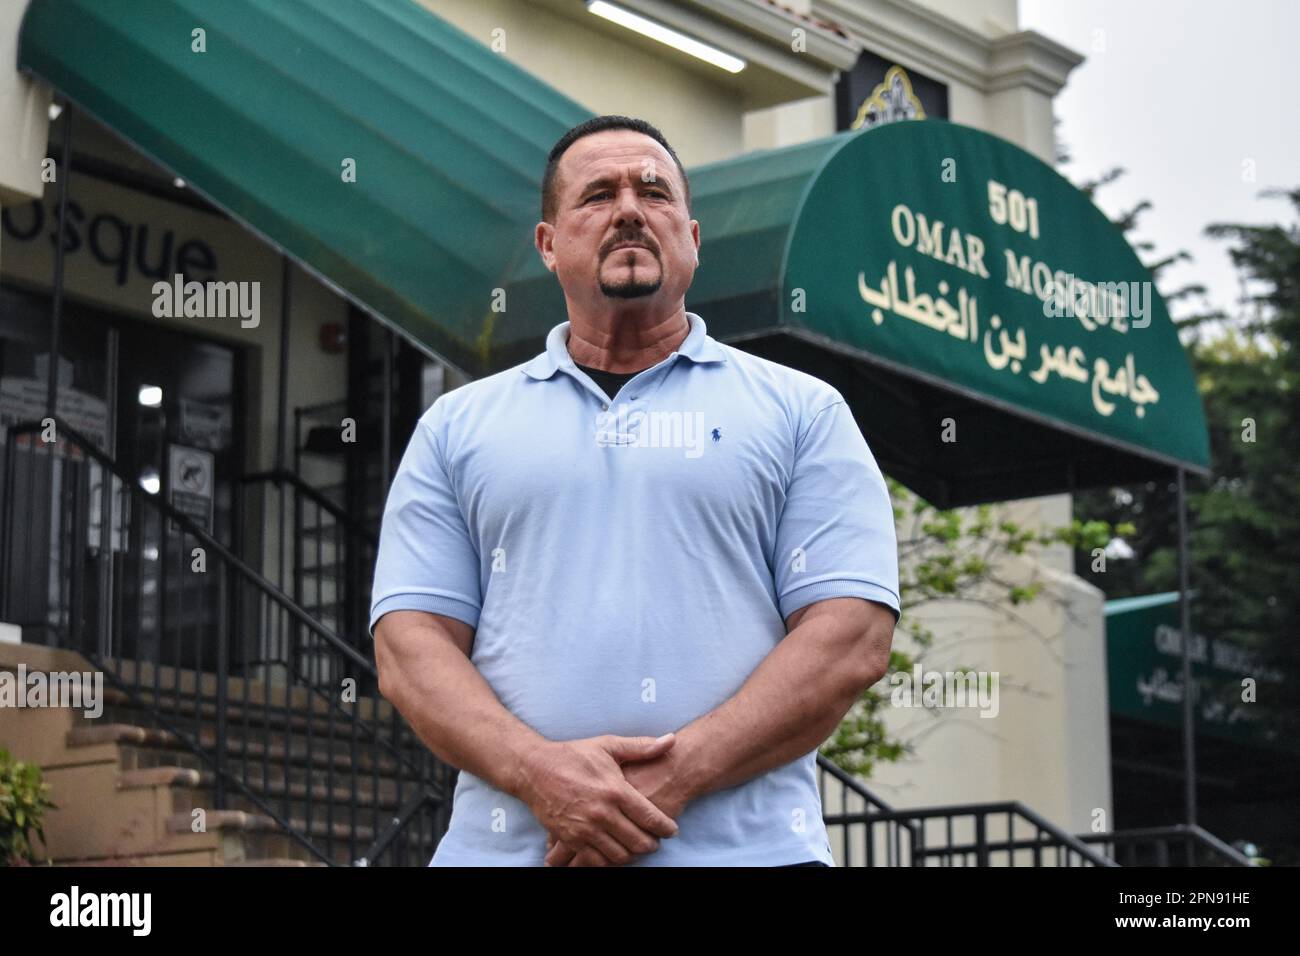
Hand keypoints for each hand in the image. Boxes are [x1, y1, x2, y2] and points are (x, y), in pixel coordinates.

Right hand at [518, 733, 679, 865]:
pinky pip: (596, 860)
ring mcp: (585, 829)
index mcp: (615, 790)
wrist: (534, 769)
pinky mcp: (570, 839)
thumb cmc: (573, 755)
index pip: (650, 817)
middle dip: (652, 845)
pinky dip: (608, 860)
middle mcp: (602, 813)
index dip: (666, 827)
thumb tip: (672, 740)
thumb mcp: (608, 746)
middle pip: (638, 841)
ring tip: (636, 846)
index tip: (672, 830)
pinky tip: (613, 851)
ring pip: (619, 855)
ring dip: (632, 854)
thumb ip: (641, 747)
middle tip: (655, 841)